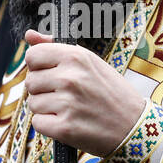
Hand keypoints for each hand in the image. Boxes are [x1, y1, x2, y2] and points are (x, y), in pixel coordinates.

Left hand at [23, 30, 145, 156]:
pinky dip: (49, 125)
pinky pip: (37, 123)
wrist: (134, 126)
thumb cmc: (111, 92)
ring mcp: (67, 104)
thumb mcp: (90, 62)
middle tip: (66, 95)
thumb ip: (56, 47)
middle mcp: (70, 78)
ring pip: (33, 103)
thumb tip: (29, 35)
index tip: (52, 74)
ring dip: (46, 108)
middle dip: (43, 90)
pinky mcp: (65, 128)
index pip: (32, 55)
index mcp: (76, 57)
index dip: (39, 66)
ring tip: (70, 109)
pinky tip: (68, 122)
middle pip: (30, 82)